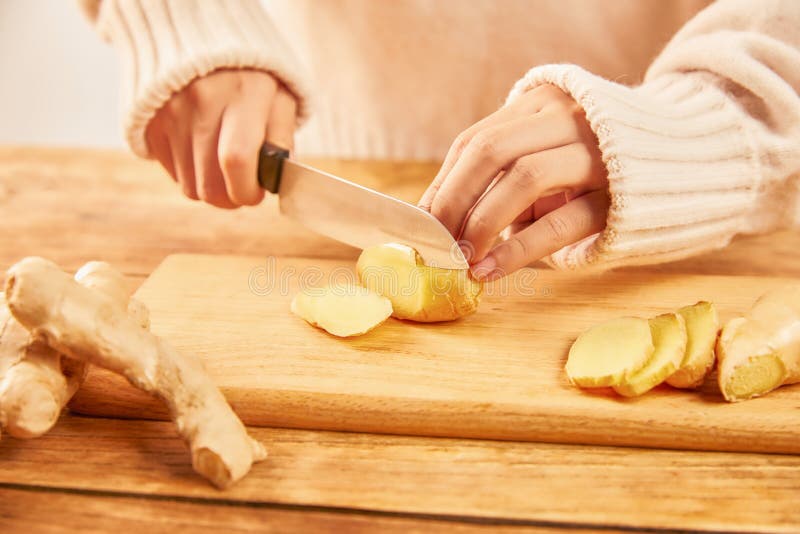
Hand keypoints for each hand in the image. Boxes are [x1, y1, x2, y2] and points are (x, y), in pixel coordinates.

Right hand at [145, 69, 296, 207]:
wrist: (199, 37)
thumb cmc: (252, 74)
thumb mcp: (280, 97)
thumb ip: (282, 138)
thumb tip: (276, 180)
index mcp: (244, 94)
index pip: (237, 160)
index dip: (247, 190)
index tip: (256, 193)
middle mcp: (202, 103)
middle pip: (210, 184)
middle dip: (231, 199)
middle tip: (243, 189)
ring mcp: (171, 114)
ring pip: (190, 186)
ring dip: (212, 189)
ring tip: (225, 169)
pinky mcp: (151, 124)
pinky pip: (172, 174)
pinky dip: (191, 175)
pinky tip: (204, 154)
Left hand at [419, 85, 609, 279]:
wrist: (681, 162)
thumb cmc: (593, 168)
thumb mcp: (545, 157)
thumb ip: (502, 175)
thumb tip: (439, 217)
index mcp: (540, 104)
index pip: (474, 142)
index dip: (443, 185)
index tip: (422, 223)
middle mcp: (566, 118)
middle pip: (490, 152)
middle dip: (453, 201)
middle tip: (436, 242)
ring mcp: (595, 153)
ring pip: (523, 179)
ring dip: (482, 224)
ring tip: (462, 259)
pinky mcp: (616, 195)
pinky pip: (559, 222)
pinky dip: (517, 250)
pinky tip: (491, 271)